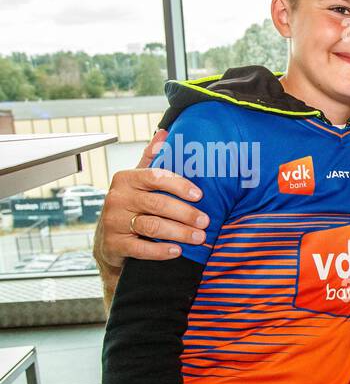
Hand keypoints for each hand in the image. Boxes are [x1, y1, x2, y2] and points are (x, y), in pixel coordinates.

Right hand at [94, 129, 206, 269]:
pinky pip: (141, 249)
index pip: (155, 177)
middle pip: (157, 204)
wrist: (109, 241)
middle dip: (185, 213)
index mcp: (126, 179)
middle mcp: (117, 198)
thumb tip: (164, 132)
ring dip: (179, 233)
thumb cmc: (132, 206)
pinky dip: (161, 251)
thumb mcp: (139, 182)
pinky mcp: (114, 245)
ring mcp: (114, 222)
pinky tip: (177, 251)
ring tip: (199, 237)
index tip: (200, 195)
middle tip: (206, 221)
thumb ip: (151, 160)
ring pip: (152, 226)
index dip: (179, 185)